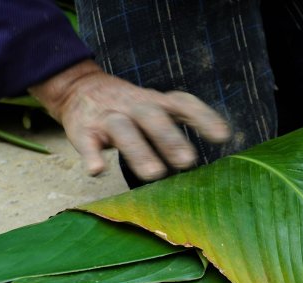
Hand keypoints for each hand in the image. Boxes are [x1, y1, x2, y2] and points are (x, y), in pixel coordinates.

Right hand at [29, 60, 229, 179]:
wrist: (79, 89)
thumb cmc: (130, 107)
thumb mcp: (156, 106)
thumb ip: (183, 120)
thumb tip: (223, 137)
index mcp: (156, 101)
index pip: (183, 103)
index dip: (203, 117)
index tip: (222, 136)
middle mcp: (135, 106)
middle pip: (154, 117)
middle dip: (171, 139)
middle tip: (188, 162)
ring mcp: (109, 117)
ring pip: (124, 130)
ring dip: (139, 151)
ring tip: (155, 174)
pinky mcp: (84, 130)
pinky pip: (87, 142)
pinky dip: (92, 156)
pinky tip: (97, 171)